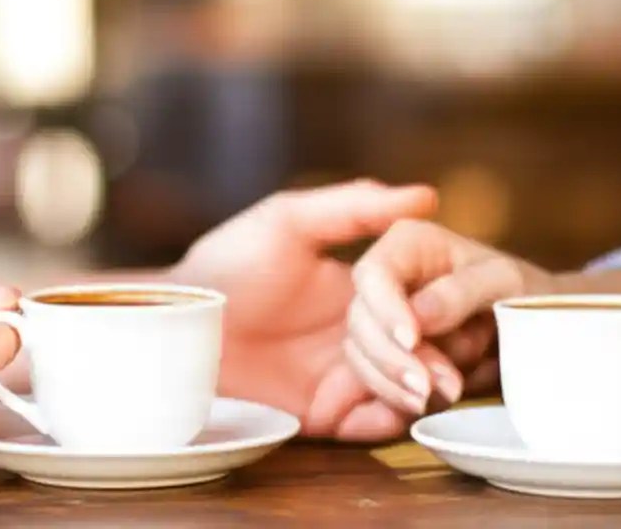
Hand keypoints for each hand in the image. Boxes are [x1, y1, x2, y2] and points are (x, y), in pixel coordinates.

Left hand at [171, 180, 436, 440]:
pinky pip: (369, 426)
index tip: (433, 317)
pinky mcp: (320, 416)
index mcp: (360, 293)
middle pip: (418, 353)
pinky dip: (388, 420)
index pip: (417, 307)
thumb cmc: (225, 263)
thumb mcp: (289, 221)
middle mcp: (358, 337)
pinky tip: (392, 406)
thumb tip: (429, 195)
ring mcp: (340, 378)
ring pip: (402, 390)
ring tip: (421, 386)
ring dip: (415, 389)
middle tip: (445, 369)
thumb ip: (355, 206)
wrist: (175, 321)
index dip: (432, 314)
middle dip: (434, 360)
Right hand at [347, 220, 620, 416]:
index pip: (374, 274)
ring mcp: (381, 323)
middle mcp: (386, 283)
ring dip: (397, 384)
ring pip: (361, 358)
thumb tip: (419, 317)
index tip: (413, 340)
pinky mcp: (386, 359)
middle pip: (361, 322)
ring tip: (446, 397)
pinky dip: (396, 400)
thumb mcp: (504, 282)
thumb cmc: (524, 292)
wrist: (537, 333)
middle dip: (395, 358)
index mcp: (407, 246)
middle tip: (437, 386)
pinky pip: (374, 383)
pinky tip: (429, 406)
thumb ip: (461, 292)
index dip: (386, 309)